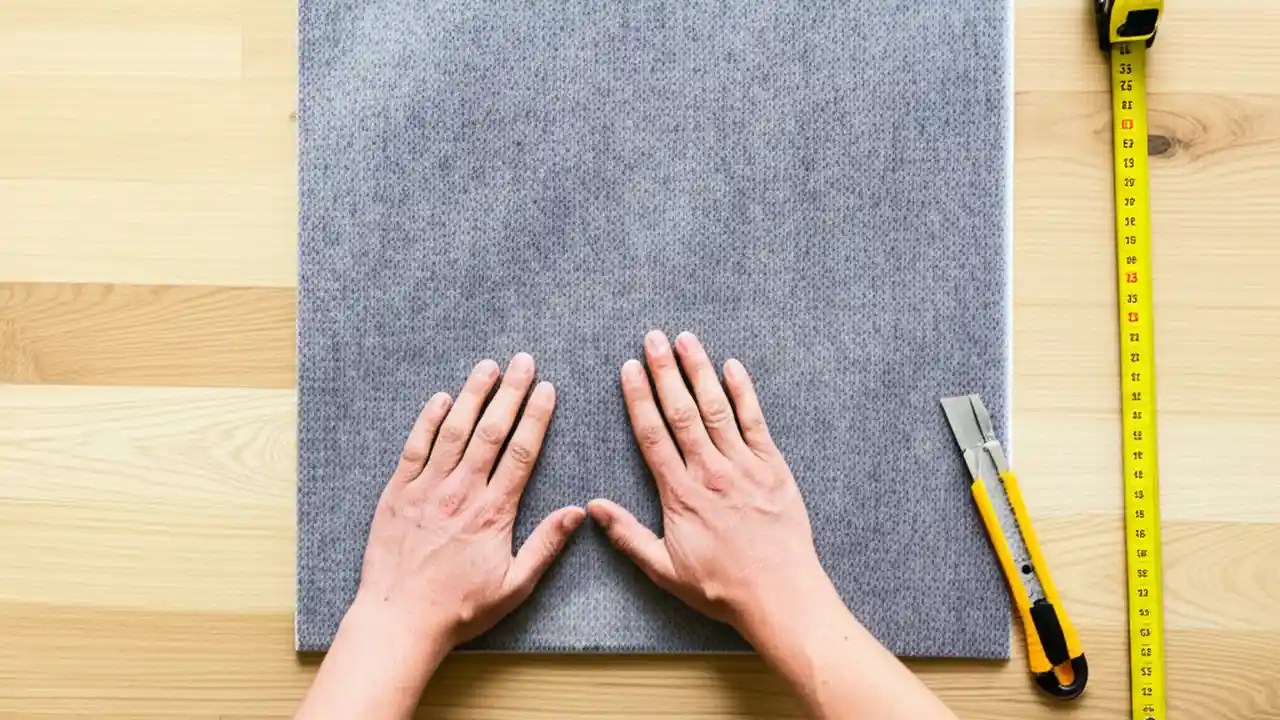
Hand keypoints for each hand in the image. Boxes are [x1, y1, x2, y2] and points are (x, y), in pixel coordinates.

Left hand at [354, 353, 584, 646]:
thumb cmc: (460, 609)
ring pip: (454, 430)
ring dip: (473, 395)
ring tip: (488, 367)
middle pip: (491, 430)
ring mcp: (427, 489)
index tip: (547, 389)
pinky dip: (428, 420)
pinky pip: (414, 447)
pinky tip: (441, 398)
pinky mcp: (397, 493)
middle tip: (523, 361)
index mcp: (493, 512)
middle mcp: (462, 492)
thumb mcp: (514, 586)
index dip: (536, 416)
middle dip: (510, 391)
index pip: (522, 452)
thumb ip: (546, 545)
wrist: (399, 621)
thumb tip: (577, 512)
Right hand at [587, 331, 831, 634]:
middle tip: (653, 338)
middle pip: (681, 410)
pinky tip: (732, 367)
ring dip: (700, 371)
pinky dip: (743, 392)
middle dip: (665, 370)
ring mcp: (744, 466)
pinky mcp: (772, 467)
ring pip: (716, 408)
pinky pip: (755, 421)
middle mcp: (710, 472)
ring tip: (686, 340)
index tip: (628, 368)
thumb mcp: (663, 569)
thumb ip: (626, 535)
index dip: (638, 397)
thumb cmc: (720, 586)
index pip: (652, 434)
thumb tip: (593, 507)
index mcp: (680, 494)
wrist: (779, 594)